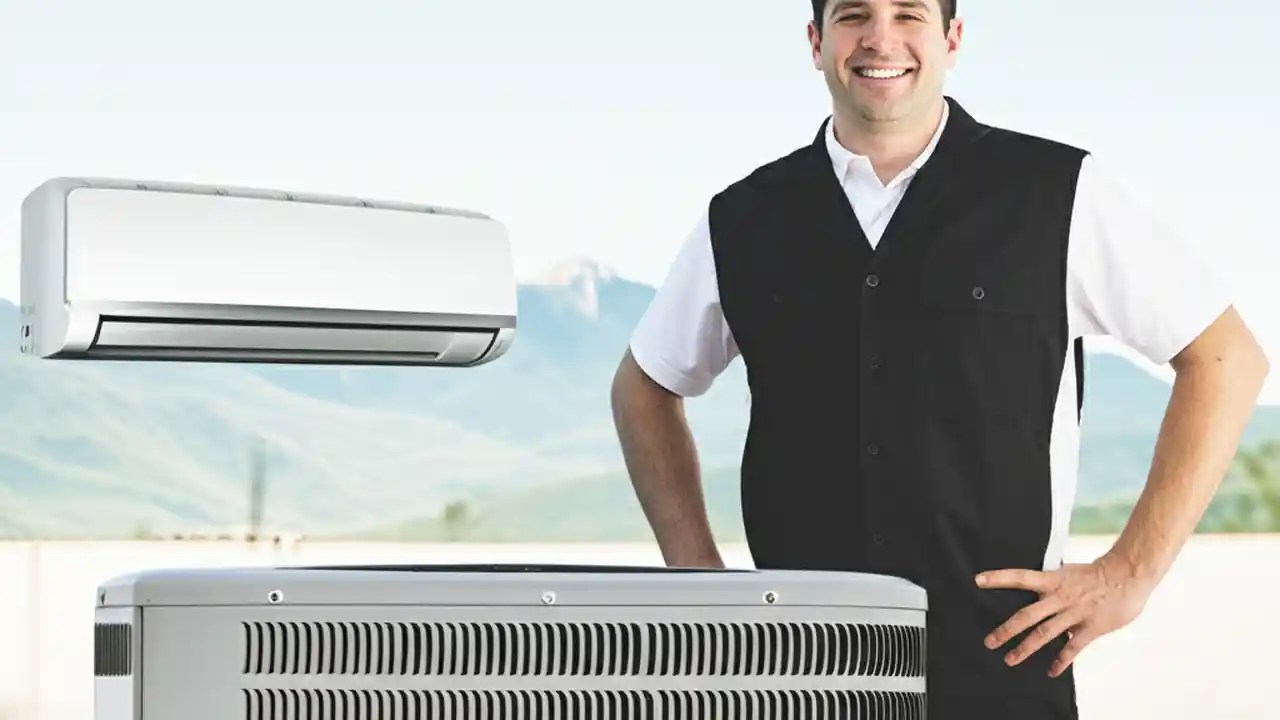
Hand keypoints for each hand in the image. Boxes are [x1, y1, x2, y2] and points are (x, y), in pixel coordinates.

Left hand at [975, 553, 1155, 676]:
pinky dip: (1061, 661)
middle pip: (1027, 615)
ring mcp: (1074, 613)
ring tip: (1010, 660)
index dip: (999, 578)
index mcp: (1053, 580)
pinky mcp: (1090, 628)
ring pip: (1044, 634)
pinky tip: (1052, 671)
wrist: (1128, 575)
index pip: (1020, 577)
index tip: (978, 580)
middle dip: (1007, 630)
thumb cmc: (1098, 574)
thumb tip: (1041, 602)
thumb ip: (1054, 589)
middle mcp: (1059, 597)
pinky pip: (1072, 648)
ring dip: (1026, 648)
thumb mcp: (1069, 575)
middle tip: (989, 642)